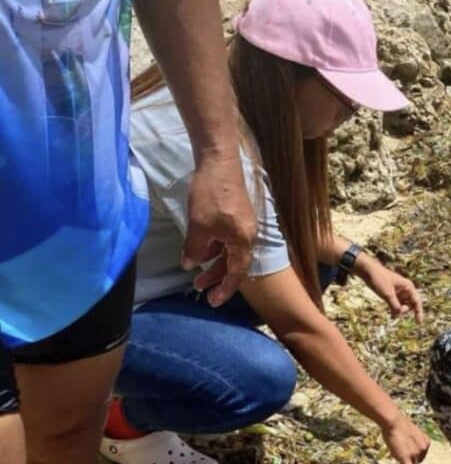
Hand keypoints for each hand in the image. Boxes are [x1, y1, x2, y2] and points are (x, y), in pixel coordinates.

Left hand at [183, 153, 257, 306]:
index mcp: (242, 242)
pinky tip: (202, 249)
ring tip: (196, 271)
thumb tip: (190, 264)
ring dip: (214, 263)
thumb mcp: (198, 227)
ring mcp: (243, 225)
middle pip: (234, 264)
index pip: (236, 273)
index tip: (212, 301)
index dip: (224, 289)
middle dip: (216, 277)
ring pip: (230, 252)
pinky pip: (228, 240)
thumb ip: (195, 249)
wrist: (219, 162)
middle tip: (198, 289)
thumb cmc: (211, 195)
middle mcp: (247, 236)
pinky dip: (216, 248)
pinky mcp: (236, 216)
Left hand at [354, 254, 423, 323]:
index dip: (418, 312)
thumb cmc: (379, 279)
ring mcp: (398, 293)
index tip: (418, 322)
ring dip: (399, 311)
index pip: (417, 301)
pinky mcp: (391, 294)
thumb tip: (399, 315)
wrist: (368, 271)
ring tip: (392, 315)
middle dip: (405, 311)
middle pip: (410, 305)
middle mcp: (405, 290)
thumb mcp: (388, 294)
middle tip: (397, 312)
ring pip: (403, 306)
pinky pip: (396, 304)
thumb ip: (395, 305)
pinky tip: (392, 315)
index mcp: (408, 287)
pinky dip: (395, 310)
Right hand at [381, 413, 429, 463]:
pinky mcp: (407, 458)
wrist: (394, 421)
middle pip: (417, 462)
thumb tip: (404, 446)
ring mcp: (415, 454)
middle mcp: (423, 449)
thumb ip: (409, 441)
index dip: (413, 460)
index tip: (407, 463)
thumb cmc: (397, 424)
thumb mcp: (408, 433)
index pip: (421, 455)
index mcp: (426, 442)